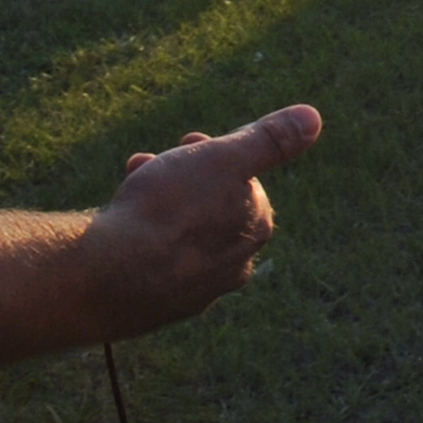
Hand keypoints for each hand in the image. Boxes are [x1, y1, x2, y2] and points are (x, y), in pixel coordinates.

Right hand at [81, 104, 322, 337]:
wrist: (110, 276)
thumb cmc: (169, 211)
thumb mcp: (224, 160)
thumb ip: (270, 141)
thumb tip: (312, 117)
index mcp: (255, 229)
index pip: (242, 179)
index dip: (214, 154)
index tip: (188, 142)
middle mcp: (232, 266)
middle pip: (209, 204)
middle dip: (181, 175)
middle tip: (151, 162)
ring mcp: (192, 290)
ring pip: (178, 230)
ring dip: (155, 198)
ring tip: (130, 182)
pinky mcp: (156, 304)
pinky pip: (151, 258)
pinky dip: (139, 235)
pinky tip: (118, 226)